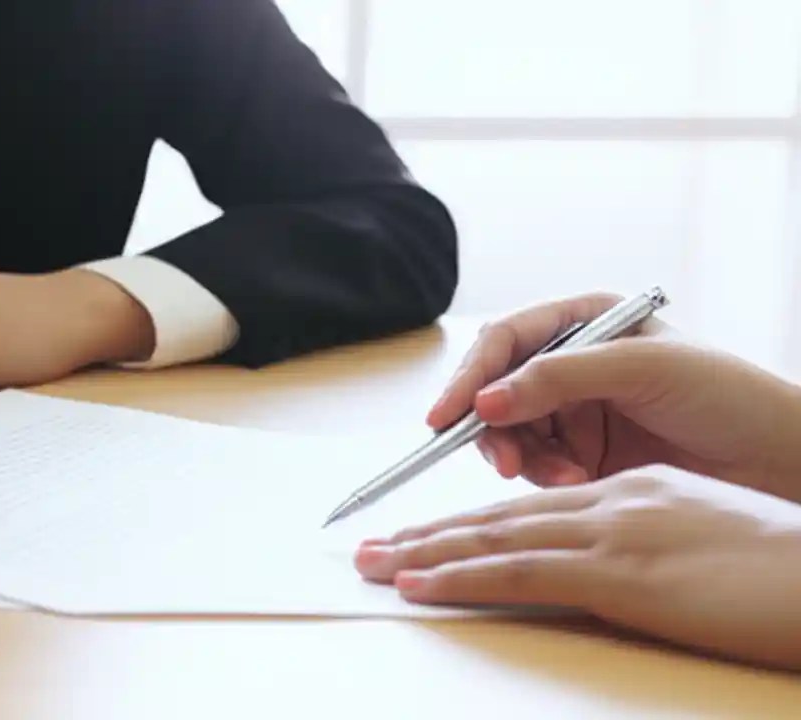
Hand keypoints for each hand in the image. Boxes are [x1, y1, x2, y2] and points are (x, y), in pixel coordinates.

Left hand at [354, 465, 800, 670]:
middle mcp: (613, 503)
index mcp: (635, 491)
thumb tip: (613, 565)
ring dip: (423, 553)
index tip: (425, 537)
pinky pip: (518, 570)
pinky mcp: (618, 572)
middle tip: (370, 549)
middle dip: (428, 533)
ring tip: (371, 565)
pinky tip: (417, 585)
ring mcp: (612, 534)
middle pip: (499, 516)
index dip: (471, 523)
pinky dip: (458, 575)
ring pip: (494, 537)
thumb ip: (650, 540)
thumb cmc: (788, 568)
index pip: (532, 507)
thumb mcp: (706, 539)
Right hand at [428, 293, 800, 500]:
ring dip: (525, 457)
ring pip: (509, 432)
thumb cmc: (729, 398)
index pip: (505, 340)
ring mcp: (575, 411)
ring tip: (565, 475)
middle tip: (503, 461)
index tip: (449, 415)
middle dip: (494, 426)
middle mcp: (571, 362)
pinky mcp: (581, 455)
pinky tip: (577, 480)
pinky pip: (534, 465)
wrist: (778, 462)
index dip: (471, 375)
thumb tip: (485, 401)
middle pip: (496, 389)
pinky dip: (544, 477)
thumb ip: (558, 378)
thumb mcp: (641, 370)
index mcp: (586, 321)